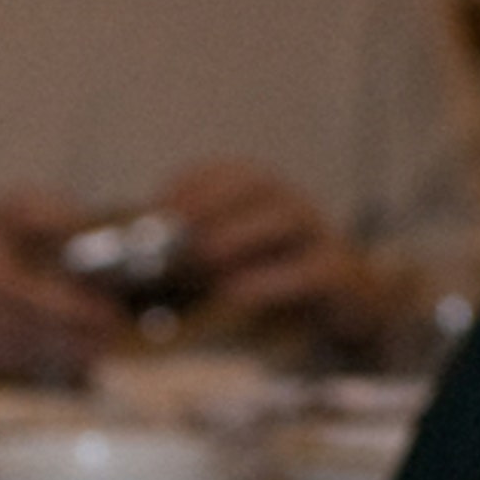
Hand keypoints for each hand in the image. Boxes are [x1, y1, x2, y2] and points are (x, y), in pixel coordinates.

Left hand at [155, 160, 401, 346]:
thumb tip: (134, 262)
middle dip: (213, 201)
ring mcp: (320, 237)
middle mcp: (293, 205)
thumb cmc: (274, 278)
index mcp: (265, 193)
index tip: (158, 206)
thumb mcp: (232, 260)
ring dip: (241, 235)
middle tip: (177, 229)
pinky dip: (273, 281)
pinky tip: (236, 293)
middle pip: (258, 182)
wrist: (345, 308)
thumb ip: (191, 253)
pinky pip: (314, 270)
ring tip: (205, 257)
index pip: (228, 171)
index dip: (192, 183)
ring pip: (288, 219)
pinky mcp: (341, 276)